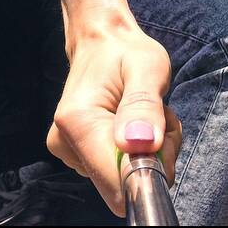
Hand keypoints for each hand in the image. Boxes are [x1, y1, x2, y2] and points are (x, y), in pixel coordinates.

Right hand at [47, 23, 182, 216]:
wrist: (103, 43)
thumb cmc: (127, 52)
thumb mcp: (148, 67)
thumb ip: (144, 106)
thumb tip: (141, 146)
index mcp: (78, 123)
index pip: (116, 185)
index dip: (149, 173)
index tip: (162, 140)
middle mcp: (66, 143)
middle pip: (124, 184)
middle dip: (153, 157)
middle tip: (160, 118)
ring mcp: (69, 151)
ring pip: (126, 178)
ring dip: (149, 152)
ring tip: (147, 115)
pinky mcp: (77, 155)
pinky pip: (120, 171)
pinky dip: (138, 151)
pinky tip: (135, 124)